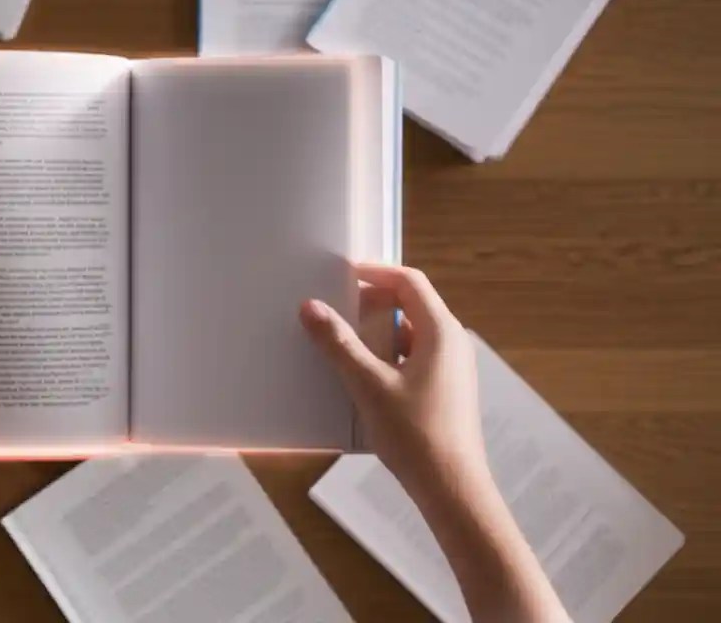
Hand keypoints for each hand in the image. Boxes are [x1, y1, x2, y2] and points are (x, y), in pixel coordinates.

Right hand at [300, 264, 483, 487]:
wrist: (452, 488)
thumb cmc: (415, 434)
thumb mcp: (368, 385)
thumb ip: (339, 344)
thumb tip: (311, 307)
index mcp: (441, 332)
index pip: (410, 282)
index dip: (376, 273)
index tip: (343, 275)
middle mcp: (452, 343)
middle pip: (410, 306)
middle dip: (371, 306)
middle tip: (336, 312)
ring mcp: (451, 368)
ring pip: (409, 335)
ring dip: (376, 335)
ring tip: (342, 347)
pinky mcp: (444, 390)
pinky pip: (412, 358)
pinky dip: (386, 358)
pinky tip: (361, 378)